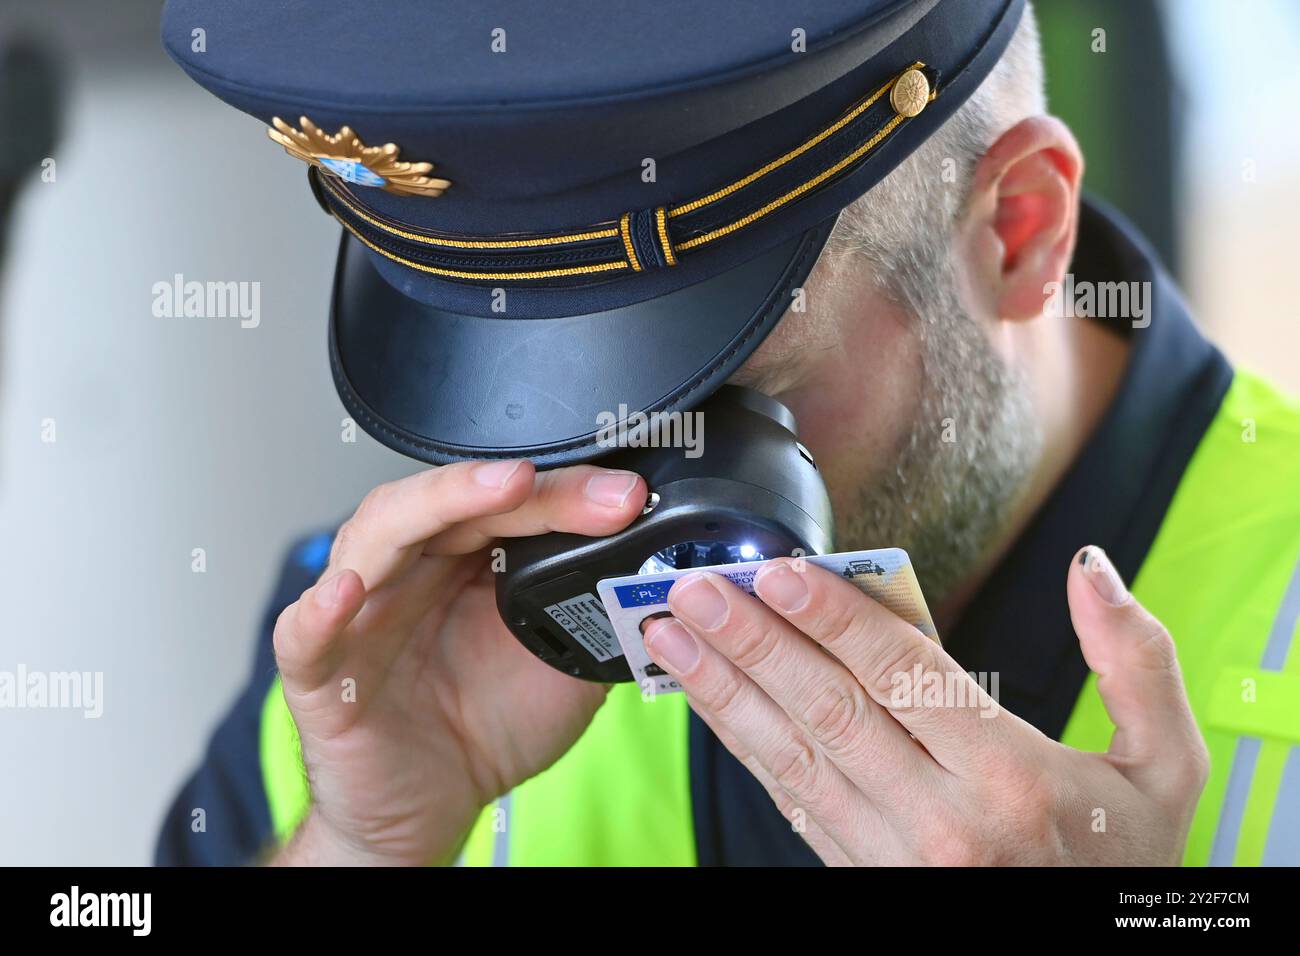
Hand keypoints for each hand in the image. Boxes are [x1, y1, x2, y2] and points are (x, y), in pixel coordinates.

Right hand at [269, 459, 645, 865]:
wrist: (432, 804)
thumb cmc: (484, 723)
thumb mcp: (564, 666)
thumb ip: (595, 616)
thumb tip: (653, 578)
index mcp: (466, 560)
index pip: (511, 504)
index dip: (568, 493)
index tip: (625, 496)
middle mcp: (411, 569)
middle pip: (454, 504)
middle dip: (527, 490)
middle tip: (593, 491)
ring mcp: (361, 613)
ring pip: (379, 534)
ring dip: (438, 505)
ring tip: (498, 489)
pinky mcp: (320, 672)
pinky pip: (306, 633)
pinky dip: (320, 610)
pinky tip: (348, 591)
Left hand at [641, 546, 1208, 864]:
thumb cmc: (1122, 867)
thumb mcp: (1167, 768)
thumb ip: (1136, 663)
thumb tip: (1091, 569)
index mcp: (1010, 779)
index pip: (904, 676)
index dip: (836, 618)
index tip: (782, 572)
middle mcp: (940, 821)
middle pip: (828, 710)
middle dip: (754, 641)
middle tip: (697, 587)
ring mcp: (890, 857)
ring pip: (792, 756)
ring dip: (724, 689)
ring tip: (674, 636)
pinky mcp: (860, 874)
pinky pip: (791, 801)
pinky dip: (744, 745)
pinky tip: (710, 701)